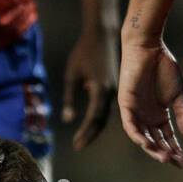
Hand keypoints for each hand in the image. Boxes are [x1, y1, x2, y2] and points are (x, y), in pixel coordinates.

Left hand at [62, 27, 117, 150]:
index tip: (76, 144)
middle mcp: (111, 92)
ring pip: (106, 115)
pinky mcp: (114, 86)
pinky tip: (90, 124)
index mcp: (101, 90)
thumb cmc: (83, 52)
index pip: (93, 118)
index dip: (85, 133)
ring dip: (94, 128)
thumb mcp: (72, 75)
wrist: (102, 35)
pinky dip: (99, 118)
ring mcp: (115, 89)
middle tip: (78, 146)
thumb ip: (69, 98)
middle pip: (102, 121)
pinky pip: (107, 107)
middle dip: (89, 135)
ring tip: (82, 139)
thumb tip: (67, 119)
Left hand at [117, 39, 182, 166]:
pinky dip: (137, 135)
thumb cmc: (164, 67)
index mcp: (159, 115)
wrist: (150, 48)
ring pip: (142, 137)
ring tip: (164, 158)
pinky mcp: (126, 105)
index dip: (175, 150)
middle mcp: (147, 117)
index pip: (167, 138)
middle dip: (166, 153)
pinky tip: (147, 144)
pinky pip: (130, 125)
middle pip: (155, 141)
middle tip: (176, 163)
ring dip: (152, 148)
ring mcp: (136, 112)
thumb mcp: (178, 94)